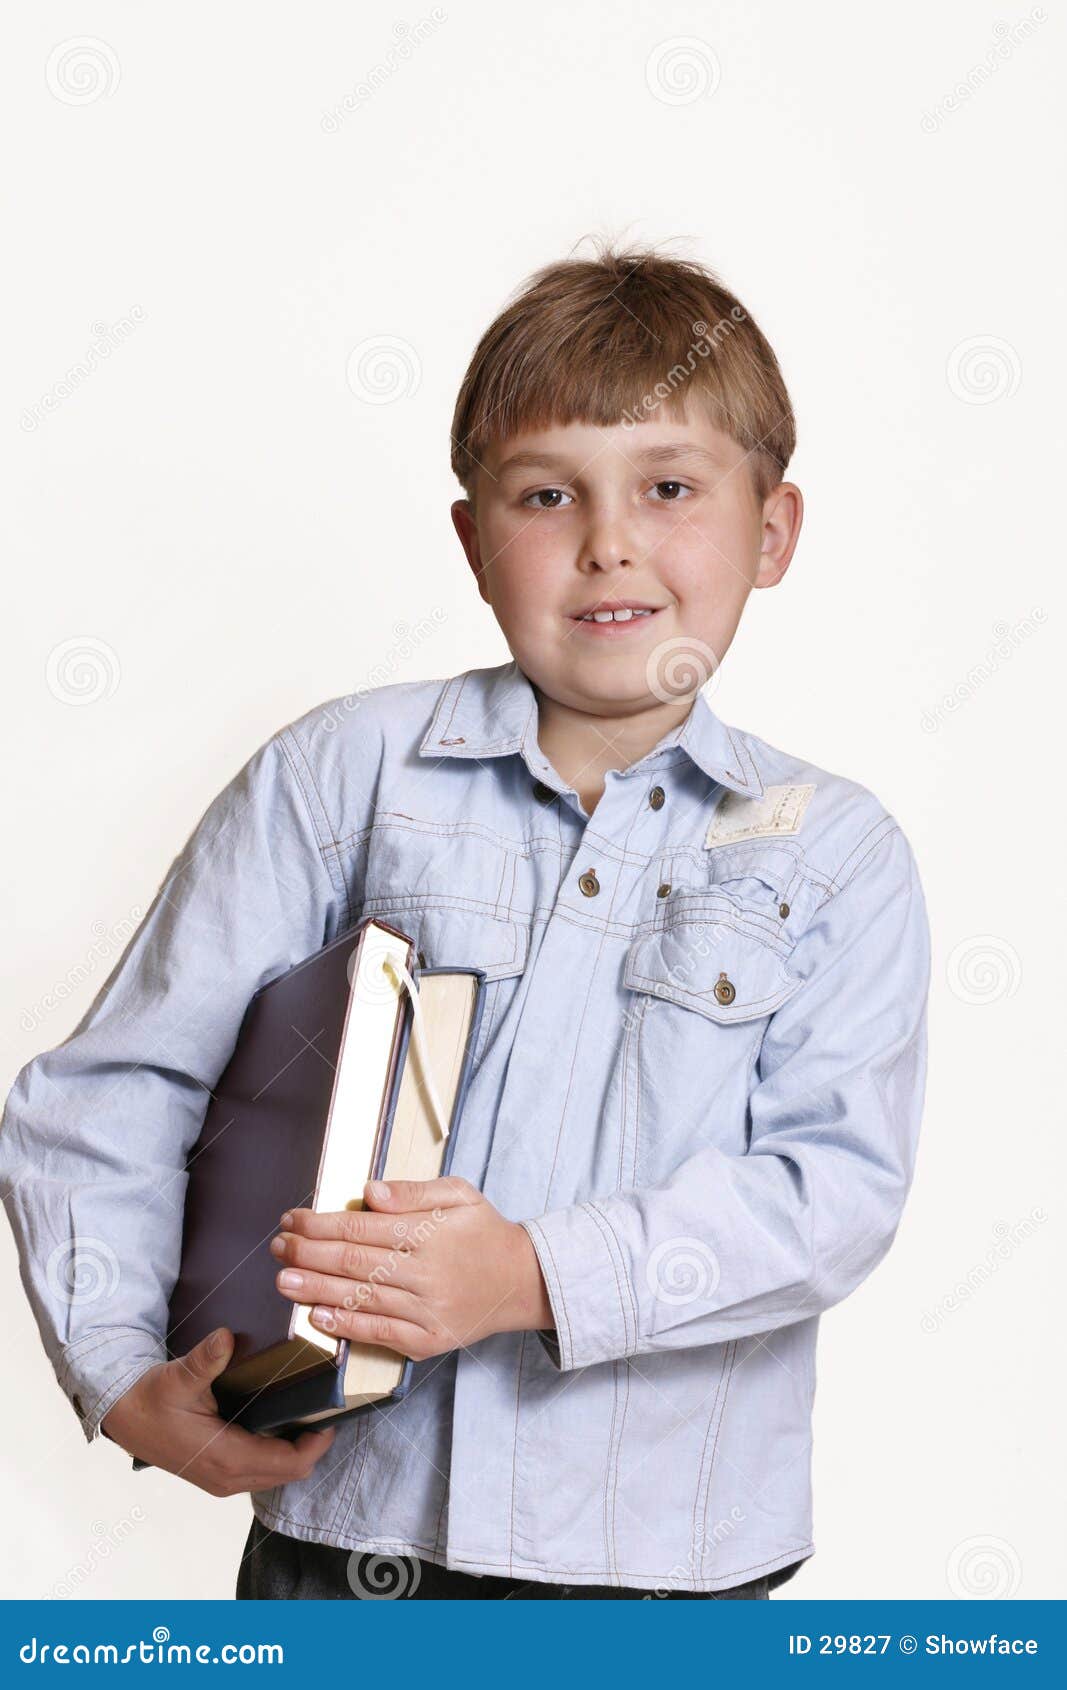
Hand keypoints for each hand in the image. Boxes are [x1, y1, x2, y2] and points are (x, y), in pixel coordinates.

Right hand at [100, 1327, 336, 1495]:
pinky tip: (283, 1421)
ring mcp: (224, 1479)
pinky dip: (280, 1452)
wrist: (124, 1418)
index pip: (289, 1463)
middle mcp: (228, 1478)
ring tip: (309, 1411)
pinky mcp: (220, 1473)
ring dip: (298, 1450)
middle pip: (290, 1472)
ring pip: (278, 1474)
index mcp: (225, 1458)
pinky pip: (263, 1470)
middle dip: (313, 1444)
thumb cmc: (150, 1400)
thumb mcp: (178, 1377)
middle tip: (325, 1406)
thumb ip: (205, 1360)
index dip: (317, 1442)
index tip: (331, 1413)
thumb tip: (225, 1337)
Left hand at [271, 1176, 553, 1361]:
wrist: (524, 1282)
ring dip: (316, 1289)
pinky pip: (380, 1332)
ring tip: (283, 1281)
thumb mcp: (460, 1194)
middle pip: (354, 1261)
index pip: (361, 1226)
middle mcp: (426, 1272)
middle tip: (277, 1247)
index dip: (320, 1224)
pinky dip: (346, 1325)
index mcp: (430, 1232)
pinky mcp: (428, 1340)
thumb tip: (369, 1192)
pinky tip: (318, 1316)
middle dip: (308, 1253)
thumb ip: (414, 1191)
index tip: (292, 1219)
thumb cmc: (485, 1232)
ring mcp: (427, 1310)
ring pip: (361, 1298)